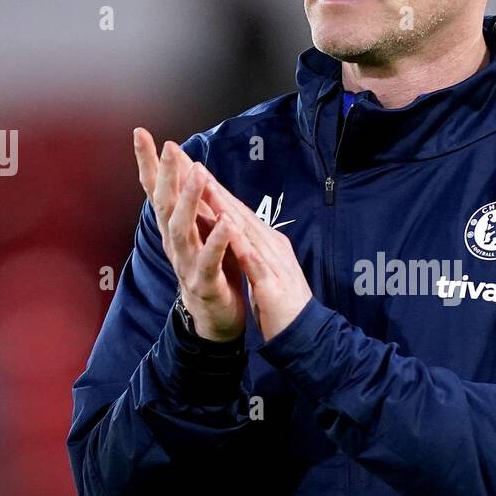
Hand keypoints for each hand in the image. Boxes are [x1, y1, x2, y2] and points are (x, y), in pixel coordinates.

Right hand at [133, 128, 245, 342]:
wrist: (215, 320)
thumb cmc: (210, 270)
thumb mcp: (198, 233)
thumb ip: (191, 205)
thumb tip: (184, 167)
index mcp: (174, 229)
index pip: (156, 190)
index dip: (148, 163)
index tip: (141, 133)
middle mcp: (174, 243)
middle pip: (165, 205)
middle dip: (167, 174)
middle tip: (170, 147)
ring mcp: (186, 264)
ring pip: (182, 229)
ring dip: (190, 200)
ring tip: (198, 174)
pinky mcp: (204, 283)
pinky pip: (209, 260)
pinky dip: (218, 240)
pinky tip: (227, 222)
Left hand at [197, 171, 313, 340]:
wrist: (307, 336)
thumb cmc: (282, 305)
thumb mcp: (263, 269)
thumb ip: (251, 247)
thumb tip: (236, 228)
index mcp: (267, 243)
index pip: (236, 212)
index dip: (213, 188)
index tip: (190, 167)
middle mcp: (271, 246)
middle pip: (239, 212)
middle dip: (213, 185)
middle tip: (189, 159)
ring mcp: (273, 263)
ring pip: (246, 229)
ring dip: (224, 205)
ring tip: (203, 183)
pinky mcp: (273, 285)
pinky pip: (255, 262)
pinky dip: (241, 244)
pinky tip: (227, 228)